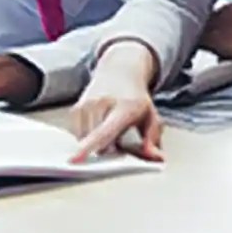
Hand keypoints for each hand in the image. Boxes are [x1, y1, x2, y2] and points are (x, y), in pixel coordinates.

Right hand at [69, 42, 163, 162]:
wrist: (119, 72)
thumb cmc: (136, 99)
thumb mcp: (151, 117)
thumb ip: (153, 139)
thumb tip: (157, 159)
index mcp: (124, 108)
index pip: (104, 132)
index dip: (90, 147)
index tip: (74, 159)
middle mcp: (101, 104)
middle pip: (96, 142)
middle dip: (108, 149)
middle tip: (120, 138)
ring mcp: (86, 105)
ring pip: (85, 140)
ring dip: (96, 143)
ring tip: (109, 129)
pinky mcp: (75, 108)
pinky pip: (78, 134)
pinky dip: (87, 136)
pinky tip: (98, 125)